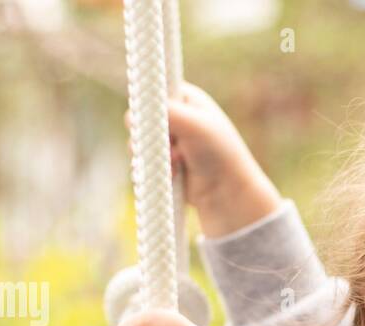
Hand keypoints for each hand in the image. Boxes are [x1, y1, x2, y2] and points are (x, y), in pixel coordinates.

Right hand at [125, 82, 280, 236]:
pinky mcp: (163, 163)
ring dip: (154, 155)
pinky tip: (171, 175)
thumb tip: (136, 111)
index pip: (153, 92)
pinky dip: (152, 169)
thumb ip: (167, 112)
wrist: (229, 194)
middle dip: (151, 135)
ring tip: (178, 164)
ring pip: (139, 142)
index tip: (154, 120)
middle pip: (141, 118)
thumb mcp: (195, 126)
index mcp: (185, 100)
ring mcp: (169, 141)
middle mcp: (176, 118)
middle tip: (172, 145)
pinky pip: (142, 162)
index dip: (150, 106)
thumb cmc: (219, 154)